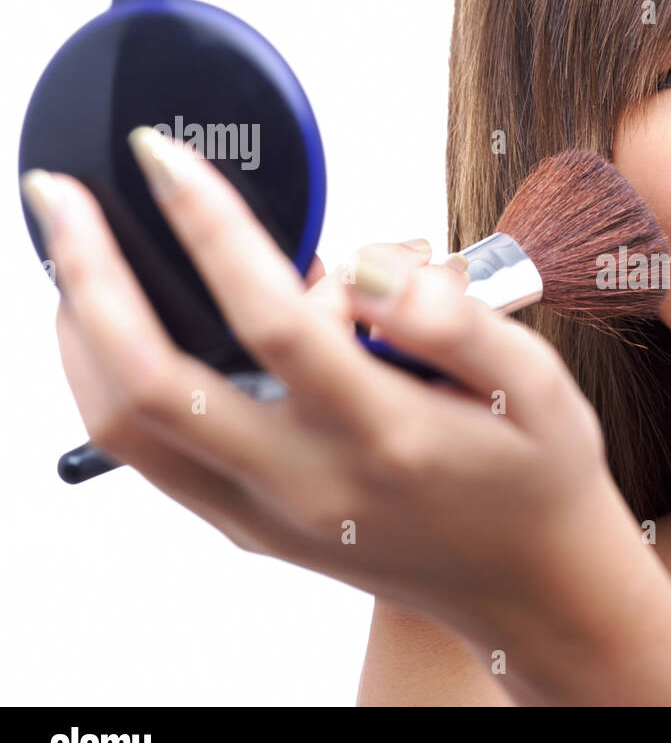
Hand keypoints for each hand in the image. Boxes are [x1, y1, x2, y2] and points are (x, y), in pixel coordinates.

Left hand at [22, 131, 629, 656]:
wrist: (532, 584)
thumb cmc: (536, 475)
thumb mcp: (536, 382)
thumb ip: (450, 317)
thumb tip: (366, 266)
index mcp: (384, 434)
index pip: (271, 317)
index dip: (209, 226)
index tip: (166, 159)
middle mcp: (309, 484)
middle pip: (153, 383)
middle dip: (88, 277)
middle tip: (62, 199)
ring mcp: (271, 515)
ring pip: (128, 429)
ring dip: (82, 335)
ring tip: (77, 260)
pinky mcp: (255, 528)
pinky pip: (150, 457)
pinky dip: (108, 384)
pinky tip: (120, 331)